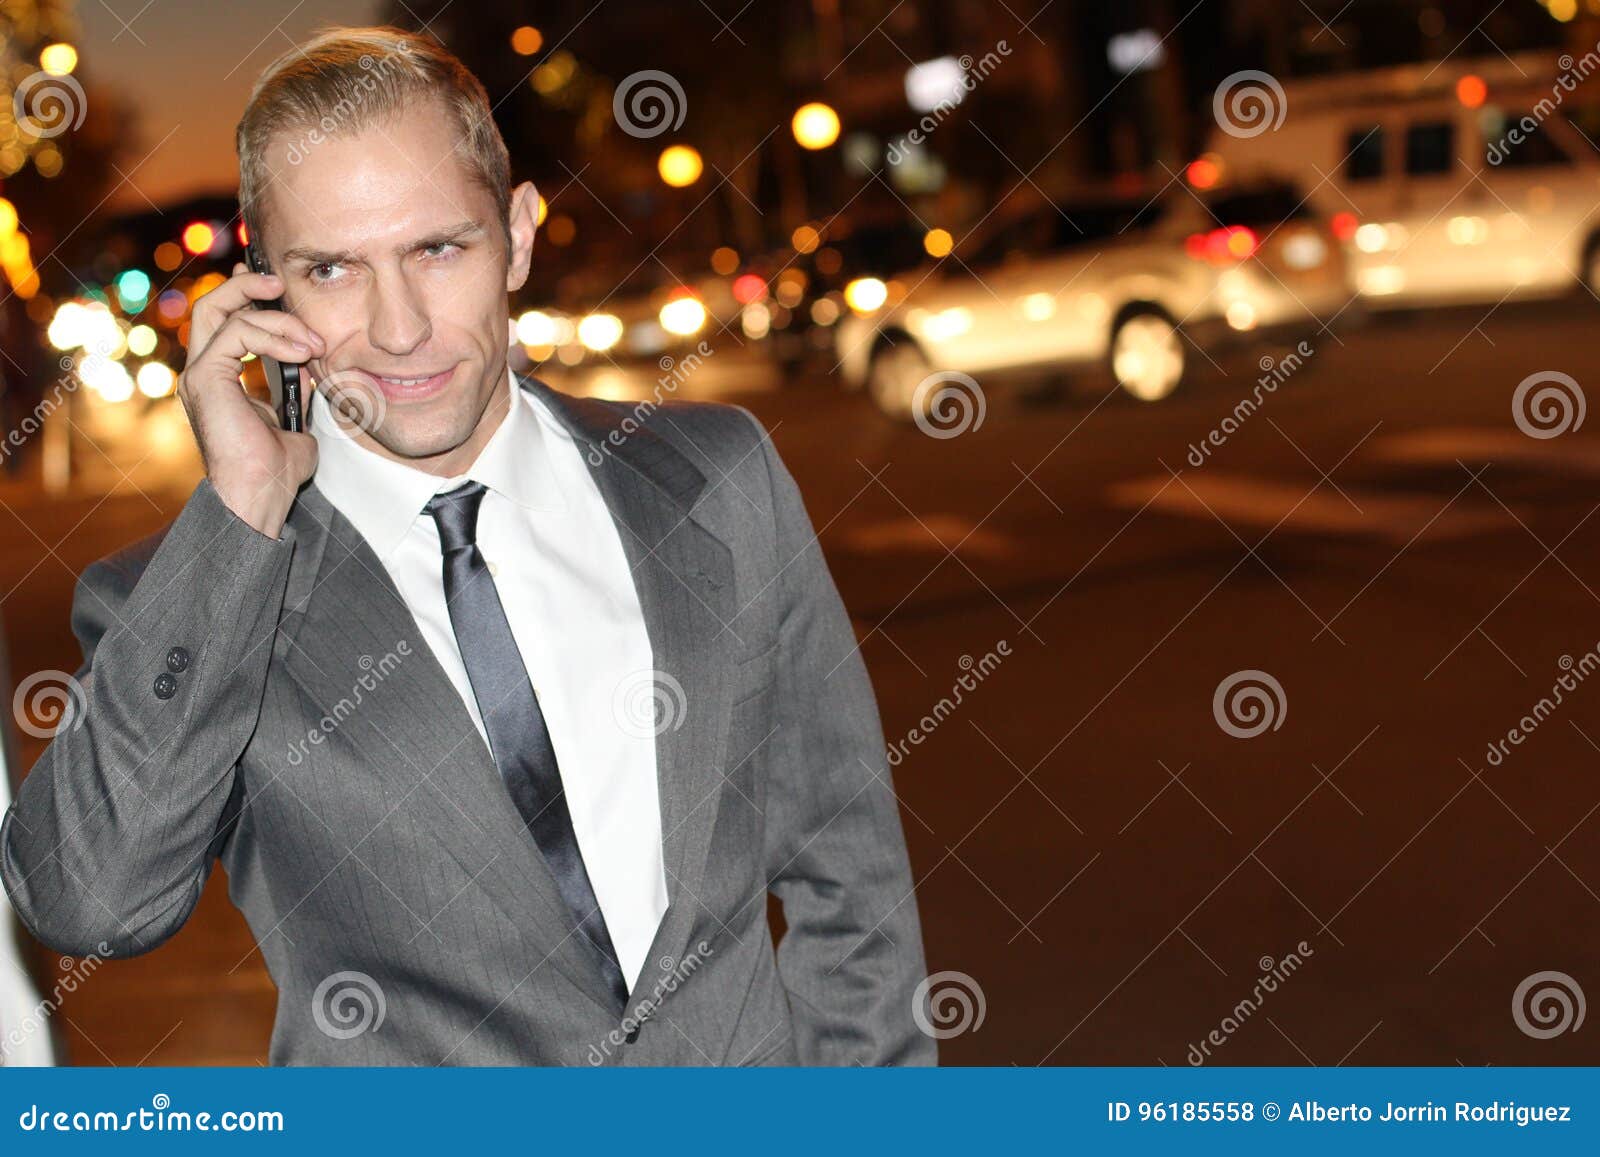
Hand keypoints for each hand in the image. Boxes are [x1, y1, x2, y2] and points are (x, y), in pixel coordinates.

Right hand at [178, 262, 324, 537]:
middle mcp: (202, 372)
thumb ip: (297, 389)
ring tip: (314, 342)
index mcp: (219, 378)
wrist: (260, 497)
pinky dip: (274, 336)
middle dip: (246, 285)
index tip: (281, 290)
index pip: (225, 321)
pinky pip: (237, 334)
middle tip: (280, 282)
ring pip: (224, 312)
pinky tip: (302, 352)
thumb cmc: (276, 470)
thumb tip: (312, 366)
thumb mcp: (295, 419)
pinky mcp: (206, 378)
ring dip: (278, 319)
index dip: (249, 297)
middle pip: (212, 305)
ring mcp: (199, 374)